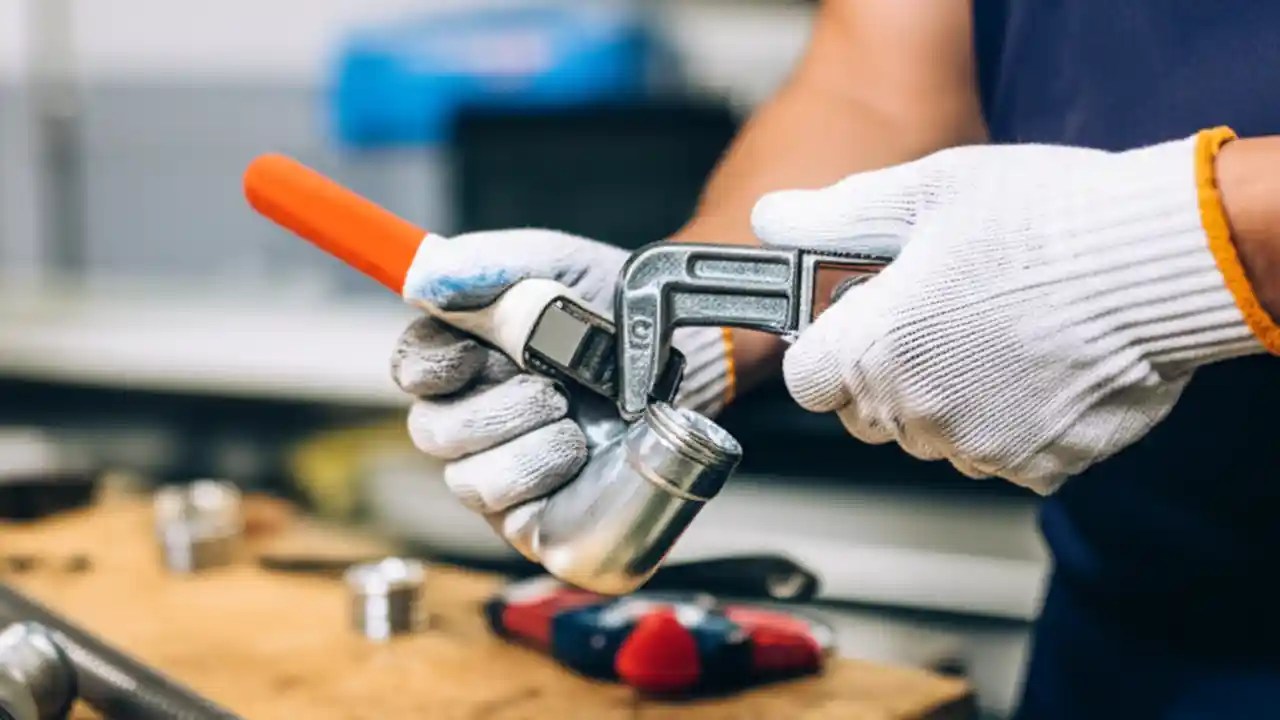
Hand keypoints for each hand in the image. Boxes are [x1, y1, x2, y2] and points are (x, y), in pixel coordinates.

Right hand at [390, 229, 731, 556]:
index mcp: (463, 352)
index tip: (475, 355)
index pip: (412, 370)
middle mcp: (473, 412)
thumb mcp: (556, 263)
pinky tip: (578, 451)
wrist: (688, 347)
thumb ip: (488, 265)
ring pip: (466, 479)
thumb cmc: (615, 303)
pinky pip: (507, 512)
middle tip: (551, 388)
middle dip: (494, 410)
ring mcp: (501, 465)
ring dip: (522, 446)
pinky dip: (539, 480)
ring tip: (572, 419)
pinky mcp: (534, 510)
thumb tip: (425, 279)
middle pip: (431, 431)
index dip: (432, 370)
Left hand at [752, 128, 1267, 493]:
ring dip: (946, 399)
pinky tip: (1037, 366)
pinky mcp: (1037, 464)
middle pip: (865, 412)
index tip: (857, 321)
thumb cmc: (1041, 219)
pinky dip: (1009, 422)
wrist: (1158, 261)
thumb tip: (770, 219)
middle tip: (936, 316)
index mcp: (875, 346)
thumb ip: (835, 215)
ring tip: (995, 333)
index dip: (827, 348)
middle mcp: (917, 409)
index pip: (807, 379)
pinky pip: (998, 454)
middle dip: (884, 372)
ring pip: (932, 435)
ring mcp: (978, 444)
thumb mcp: (923, 191)